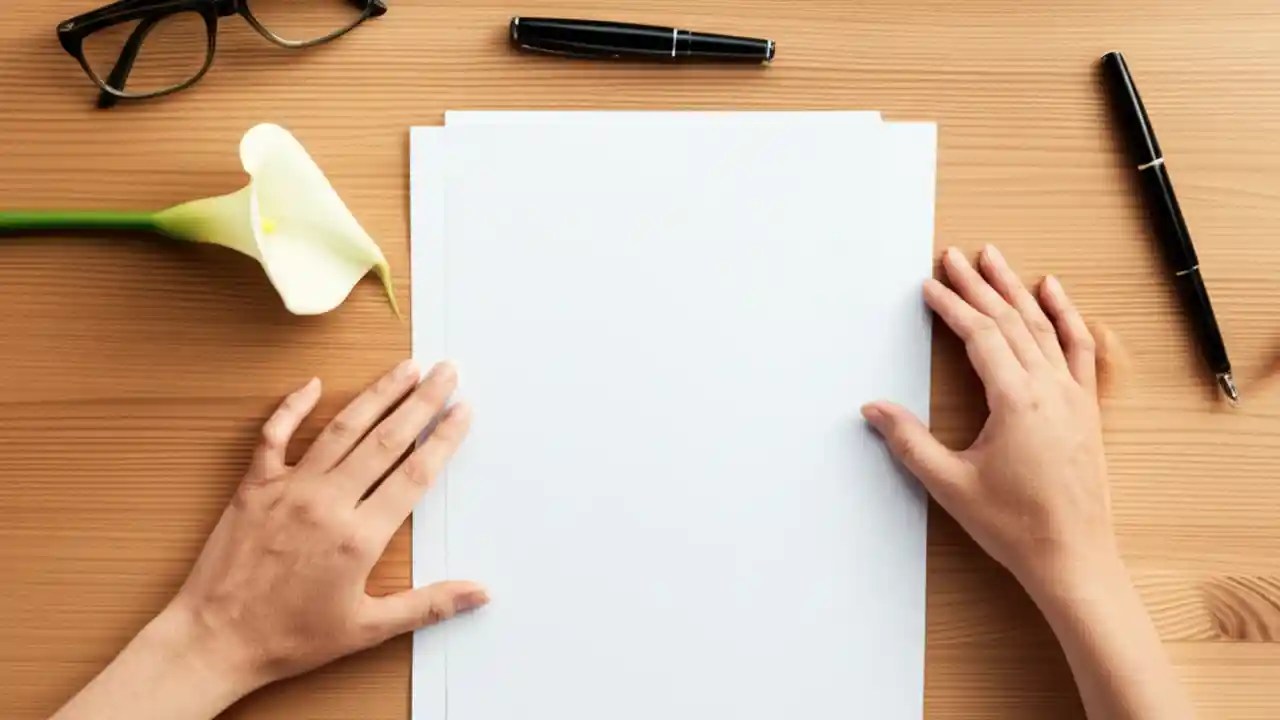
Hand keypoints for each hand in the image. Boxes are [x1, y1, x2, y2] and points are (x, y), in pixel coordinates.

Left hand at [52, 361, 485, 719]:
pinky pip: (274, 436)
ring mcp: (289, 490)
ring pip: (341, 429)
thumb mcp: (367, 629)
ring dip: (376, 394)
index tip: (464, 410)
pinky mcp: (254, 487)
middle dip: (421, 402)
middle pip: (386, 440)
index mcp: (359, 538)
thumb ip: (428, 605)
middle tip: (446, 371)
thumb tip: (480, 592)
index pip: (414, 475)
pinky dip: (292, 407)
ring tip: (405, 368)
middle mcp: (327, 503)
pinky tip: (313, 384)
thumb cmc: (291, 639)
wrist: (214, 641)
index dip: (443, 439)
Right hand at [863, 245, 1114, 599]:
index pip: (980, 336)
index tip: (929, 285)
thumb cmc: (1014, 525)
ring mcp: (1073, 396)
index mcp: (1017, 401)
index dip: (952, 306)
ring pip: (1044, 326)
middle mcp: (1050, 389)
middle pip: (1011, 320)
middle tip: (954, 257)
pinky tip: (1054, 293)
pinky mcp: (1087, 409)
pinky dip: (1067, 316)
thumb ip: (909, 441)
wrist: (1073, 557)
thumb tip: (873, 410)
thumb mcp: (950, 485)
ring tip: (995, 258)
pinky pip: (1079, 349)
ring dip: (1016, 288)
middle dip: (979, 284)